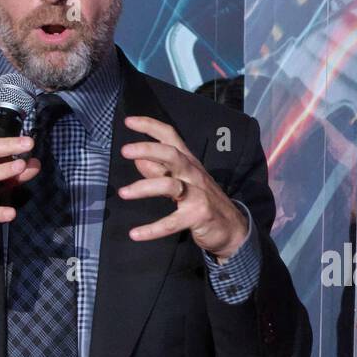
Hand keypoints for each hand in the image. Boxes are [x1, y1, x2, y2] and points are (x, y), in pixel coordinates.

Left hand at [119, 115, 248, 259]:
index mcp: (188, 162)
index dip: (150, 126)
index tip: (128, 122)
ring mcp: (197, 194)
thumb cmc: (204, 202)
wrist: (233, 229)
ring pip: (169, 185)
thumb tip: (138, 160)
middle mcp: (193, 174)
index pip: (170, 137)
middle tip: (124, 150)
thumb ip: (160, 172)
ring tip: (123, 193)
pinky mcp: (198, 215)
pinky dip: (152, 229)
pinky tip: (136, 234)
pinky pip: (172, 222)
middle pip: (172, 154)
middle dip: (147, 149)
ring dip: (144, 188)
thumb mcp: (182, 183)